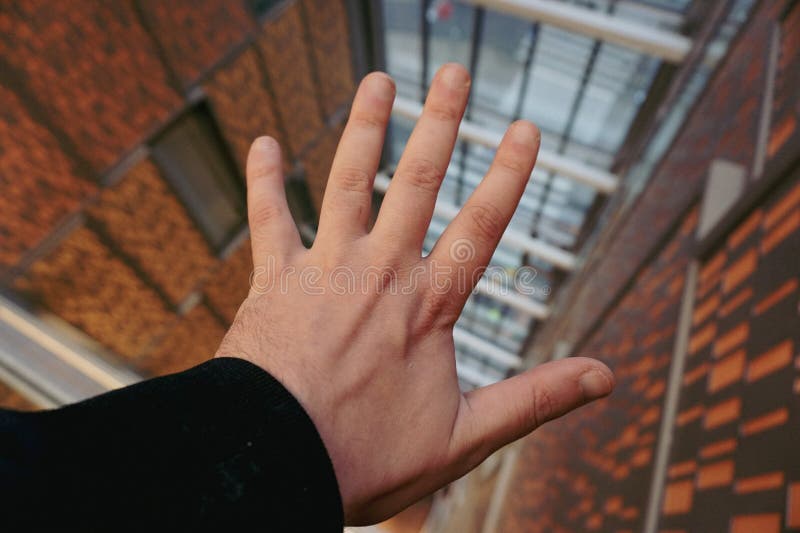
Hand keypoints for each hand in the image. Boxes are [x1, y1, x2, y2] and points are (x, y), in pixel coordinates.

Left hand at [215, 63, 613, 524]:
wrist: (275, 463)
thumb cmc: (366, 457)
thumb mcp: (465, 438)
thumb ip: (535, 400)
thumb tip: (605, 378)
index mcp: (429, 306)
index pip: (481, 225)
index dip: (507, 174)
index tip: (524, 126)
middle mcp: (380, 273)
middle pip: (416, 182)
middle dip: (438, 124)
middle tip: (453, 73)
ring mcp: (325, 270)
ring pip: (348, 181)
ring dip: (365, 128)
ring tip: (379, 81)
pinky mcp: (275, 281)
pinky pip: (269, 219)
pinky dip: (264, 180)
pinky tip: (263, 143)